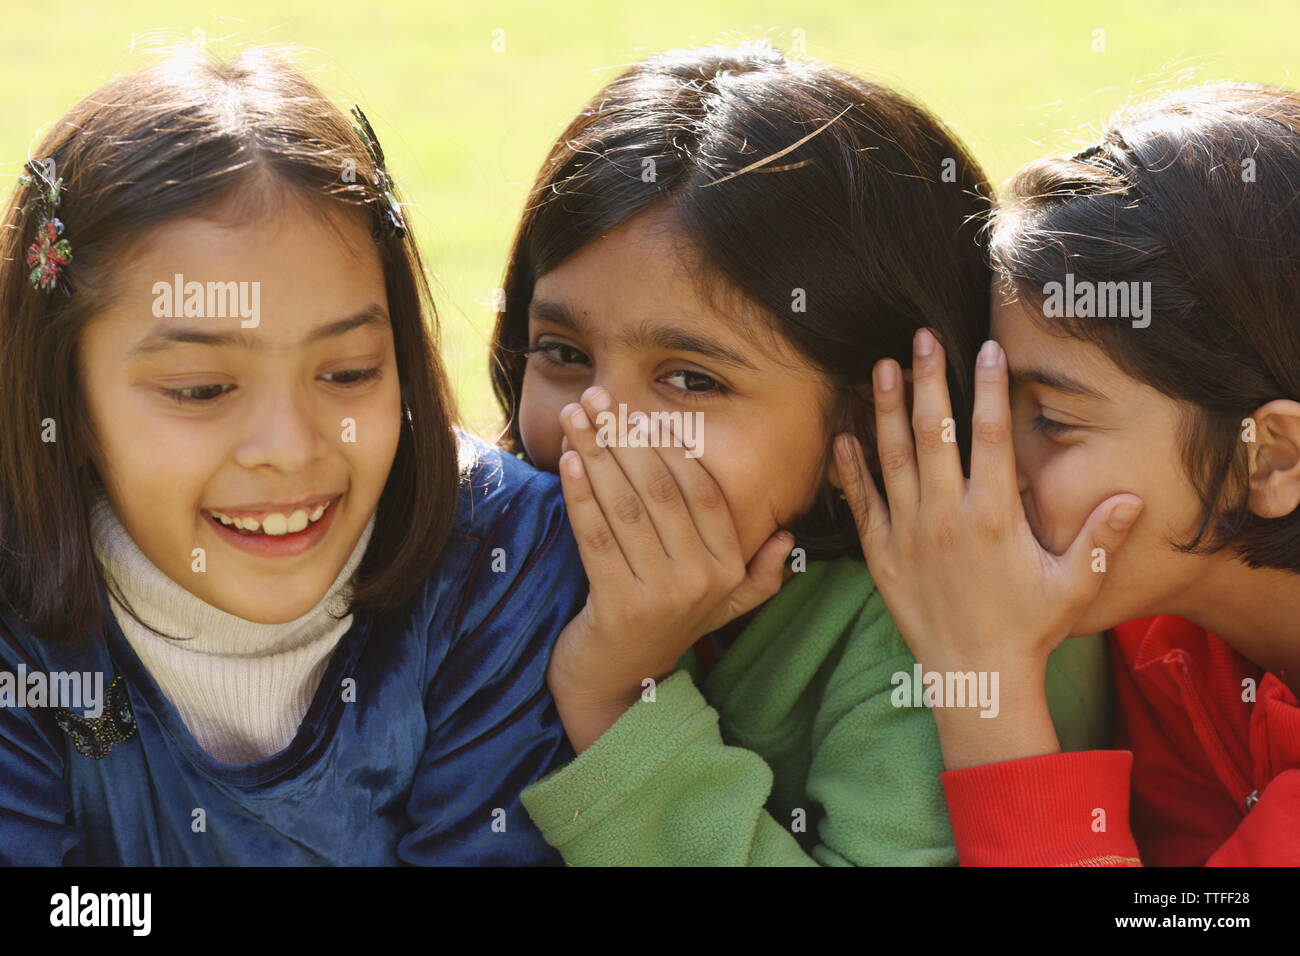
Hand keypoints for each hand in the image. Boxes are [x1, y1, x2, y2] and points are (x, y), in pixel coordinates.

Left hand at [548, 386, 792, 751]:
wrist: (614, 684)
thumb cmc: (665, 629)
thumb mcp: (723, 606)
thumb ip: (758, 575)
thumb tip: (787, 537)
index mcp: (728, 569)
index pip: (704, 493)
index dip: (671, 447)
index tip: (640, 411)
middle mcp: (701, 581)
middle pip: (661, 492)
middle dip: (625, 438)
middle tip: (597, 398)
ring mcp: (661, 596)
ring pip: (626, 508)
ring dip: (597, 455)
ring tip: (575, 417)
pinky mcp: (618, 608)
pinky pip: (597, 537)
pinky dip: (580, 495)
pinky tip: (567, 461)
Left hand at [833, 329, 1142, 766]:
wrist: (976, 678)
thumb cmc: (1028, 629)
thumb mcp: (1073, 585)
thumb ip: (1098, 537)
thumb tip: (1133, 497)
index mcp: (994, 516)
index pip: (992, 437)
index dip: (990, 389)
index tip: (987, 349)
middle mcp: (946, 517)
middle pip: (933, 433)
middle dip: (929, 380)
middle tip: (921, 336)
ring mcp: (909, 534)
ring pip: (892, 459)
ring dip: (886, 410)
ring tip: (882, 368)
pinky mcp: (882, 556)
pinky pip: (863, 503)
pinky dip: (852, 469)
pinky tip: (845, 435)